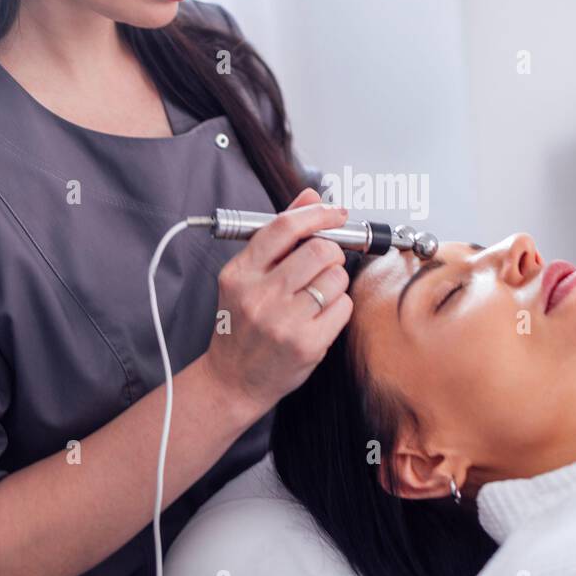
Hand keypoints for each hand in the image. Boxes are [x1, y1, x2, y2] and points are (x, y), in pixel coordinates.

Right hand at [203, 188, 354, 415]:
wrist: (232, 380)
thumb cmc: (242, 325)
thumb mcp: (247, 277)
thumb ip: (279, 234)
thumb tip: (310, 195)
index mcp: (240, 273)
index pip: (284, 227)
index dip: (317, 213)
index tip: (334, 212)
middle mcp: (258, 296)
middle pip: (319, 250)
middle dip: (331, 252)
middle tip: (324, 264)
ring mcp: (282, 321)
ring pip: (336, 277)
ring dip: (335, 282)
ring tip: (317, 295)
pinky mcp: (306, 344)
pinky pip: (343, 307)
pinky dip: (339, 307)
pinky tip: (319, 317)